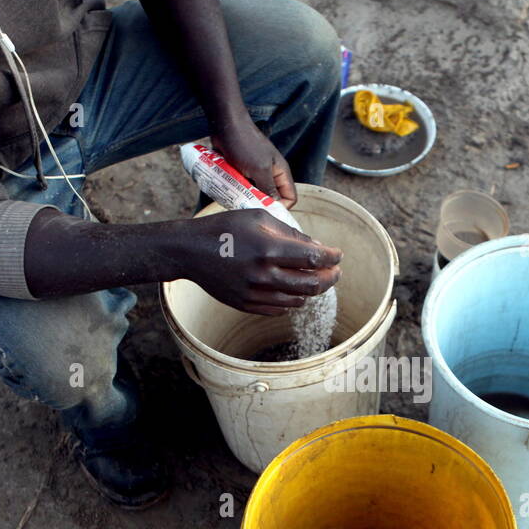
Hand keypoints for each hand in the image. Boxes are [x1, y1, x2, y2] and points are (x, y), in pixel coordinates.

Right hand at [182, 209, 341, 315]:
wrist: (190, 251)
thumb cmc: (225, 229)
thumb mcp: (259, 218)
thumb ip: (290, 233)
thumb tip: (317, 247)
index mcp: (268, 249)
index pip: (314, 259)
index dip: (332, 258)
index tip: (338, 255)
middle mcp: (263, 275)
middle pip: (312, 285)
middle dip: (330, 278)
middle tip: (335, 272)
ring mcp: (254, 293)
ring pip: (298, 300)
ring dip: (311, 290)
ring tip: (313, 278)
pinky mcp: (246, 305)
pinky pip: (279, 309)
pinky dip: (291, 300)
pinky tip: (291, 289)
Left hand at [209, 116, 297, 206]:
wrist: (226, 126)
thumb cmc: (245, 144)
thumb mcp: (259, 169)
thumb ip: (269, 189)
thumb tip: (275, 208)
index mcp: (281, 173)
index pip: (290, 198)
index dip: (282, 207)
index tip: (265, 211)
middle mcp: (271, 175)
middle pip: (272, 199)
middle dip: (262, 205)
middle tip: (248, 208)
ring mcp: (256, 174)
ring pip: (256, 195)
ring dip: (248, 199)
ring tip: (236, 199)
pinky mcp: (242, 173)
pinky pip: (244, 189)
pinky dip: (238, 193)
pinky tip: (229, 193)